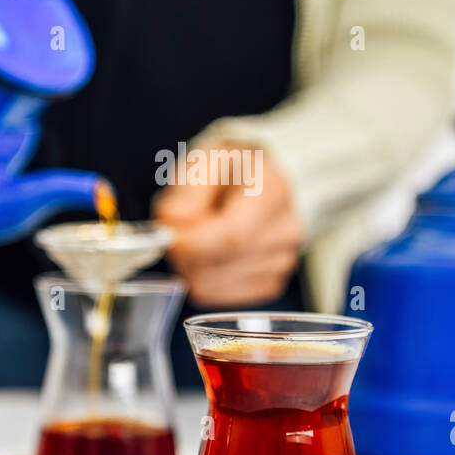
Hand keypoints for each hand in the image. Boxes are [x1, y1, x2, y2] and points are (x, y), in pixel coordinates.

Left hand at [153, 146, 304, 306]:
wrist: (263, 181)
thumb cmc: (233, 168)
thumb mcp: (206, 159)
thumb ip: (186, 190)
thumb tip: (171, 225)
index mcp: (274, 189)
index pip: (233, 236)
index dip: (191, 243)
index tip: (167, 236)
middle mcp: (287, 229)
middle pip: (219, 264)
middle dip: (184, 252)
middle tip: (179, 230)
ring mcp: (282, 260)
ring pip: (211, 285)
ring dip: (190, 265)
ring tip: (196, 237)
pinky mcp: (270, 284)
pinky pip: (217, 296)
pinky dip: (202, 279)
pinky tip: (208, 254)